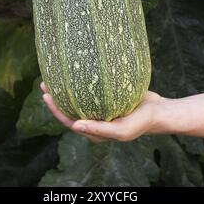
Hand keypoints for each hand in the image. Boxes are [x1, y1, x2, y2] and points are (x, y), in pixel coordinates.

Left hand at [41, 81, 161, 142]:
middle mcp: (94, 120)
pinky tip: (75, 72)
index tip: (46, 95)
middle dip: (55, 97)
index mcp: (94, 131)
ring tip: (54, 76)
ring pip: (77, 99)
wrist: (158, 111)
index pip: (69, 120)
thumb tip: (75, 125)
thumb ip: (99, 130)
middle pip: (69, 108)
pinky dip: (79, 83)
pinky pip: (89, 91)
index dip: (55, 109)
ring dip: (65, 89)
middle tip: (44, 82)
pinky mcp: (106, 98)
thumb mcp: (121, 130)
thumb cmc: (140, 122)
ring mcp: (100, 109)